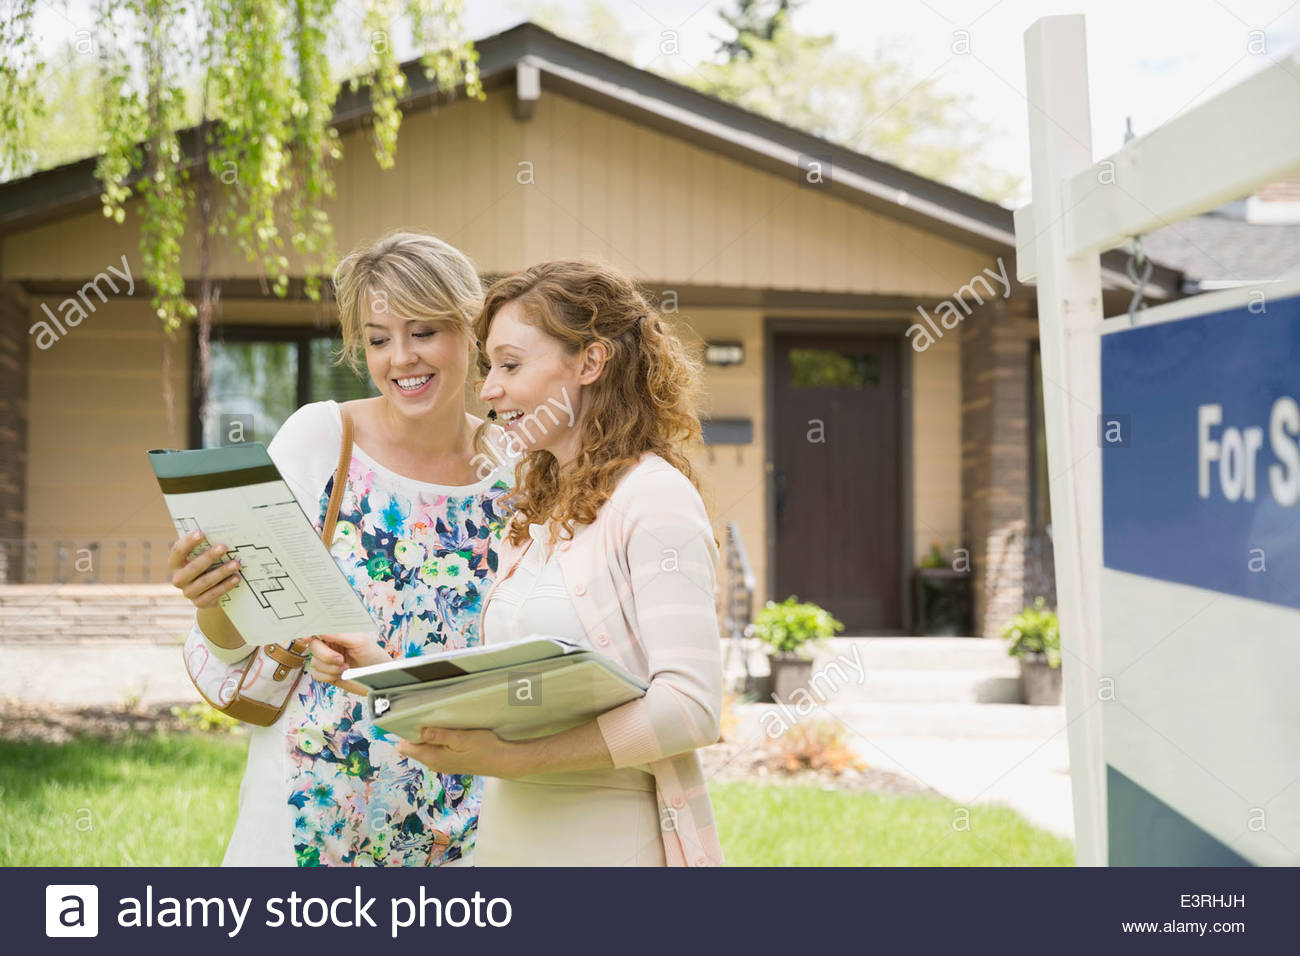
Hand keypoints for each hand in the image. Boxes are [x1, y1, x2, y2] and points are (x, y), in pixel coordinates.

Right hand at [168, 530, 240, 608]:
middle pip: (193, 567)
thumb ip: (206, 547)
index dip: (188, 542)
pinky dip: (226, 585)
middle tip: (224, 547)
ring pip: (205, 581)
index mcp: (176, 564)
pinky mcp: (199, 602)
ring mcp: (188, 592)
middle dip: (209, 556)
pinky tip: (236, 578)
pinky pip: (213, 594)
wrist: (210, 592)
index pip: (178, 551)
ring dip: (222, 572)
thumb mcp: (203, 557)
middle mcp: (178, 578)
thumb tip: (223, 534)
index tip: (201, 533)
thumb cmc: (207, 566)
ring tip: (236, 564)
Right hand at [308, 632, 389, 692]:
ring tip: (346, 667)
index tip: (307, 638)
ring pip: (314, 662)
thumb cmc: (373, 655)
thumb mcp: (359, 640)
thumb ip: (339, 634)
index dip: (310, 632)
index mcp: (337, 634)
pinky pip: (317, 675)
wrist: (380, 677)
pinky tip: (341, 674)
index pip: (318, 630)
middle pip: (313, 647)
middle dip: (326, 655)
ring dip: (331, 667)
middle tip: (341, 659)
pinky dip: (329, 676)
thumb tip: (321, 631)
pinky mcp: (327, 675)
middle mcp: (330, 646)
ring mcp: (327, 661)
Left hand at [397, 727, 523, 777]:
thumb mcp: (462, 739)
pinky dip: (435, 739)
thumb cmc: (485, 749)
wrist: (502, 761)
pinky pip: (434, 748)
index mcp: (434, 758)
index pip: (406, 747)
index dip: (405, 732)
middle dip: (415, 731)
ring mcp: (442, 763)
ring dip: (427, 734)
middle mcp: (434, 763)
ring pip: (424, 747)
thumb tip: (421, 731)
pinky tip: (446, 730)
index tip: (410, 718)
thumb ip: (441, 736)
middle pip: (413, 746)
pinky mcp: (449, 761)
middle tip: (426, 715)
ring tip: (437, 720)